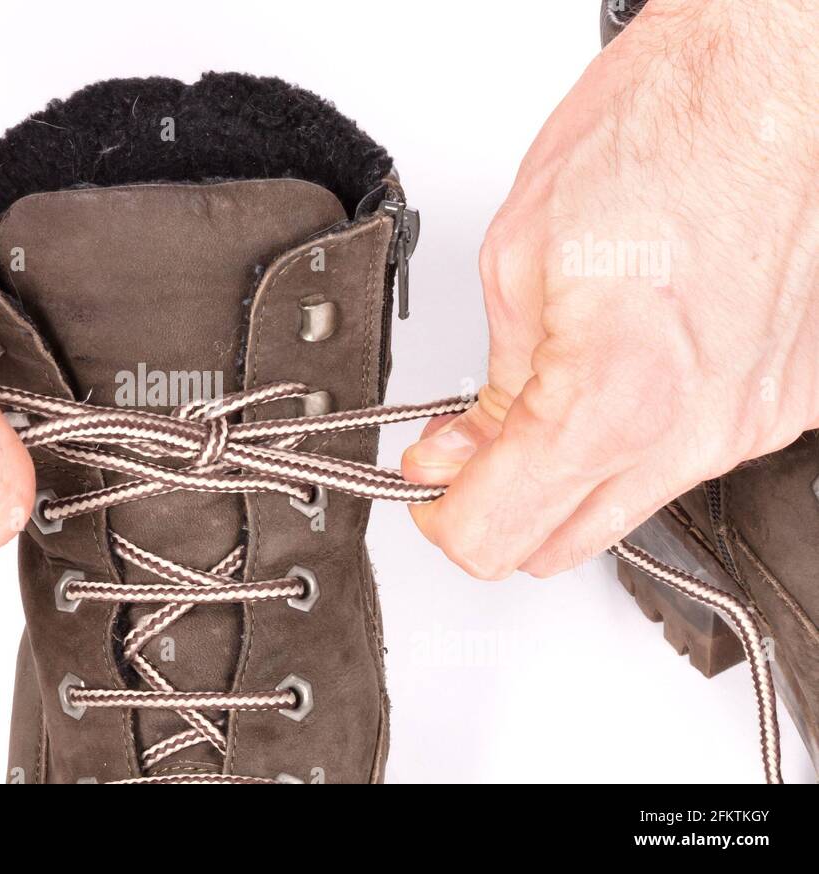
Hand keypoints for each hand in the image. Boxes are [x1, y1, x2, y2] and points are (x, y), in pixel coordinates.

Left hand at [403, 0, 817, 578]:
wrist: (771, 81)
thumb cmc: (661, 134)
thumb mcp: (518, 260)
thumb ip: (486, 385)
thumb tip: (455, 454)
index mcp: (621, 397)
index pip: (500, 535)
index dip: (442, 515)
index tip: (428, 481)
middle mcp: (701, 432)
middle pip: (560, 544)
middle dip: (495, 505)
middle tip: (463, 445)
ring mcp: (751, 424)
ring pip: (622, 509)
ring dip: (562, 477)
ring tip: (535, 400)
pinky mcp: (782, 406)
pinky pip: (681, 460)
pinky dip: (630, 441)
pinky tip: (609, 379)